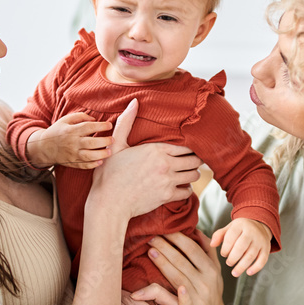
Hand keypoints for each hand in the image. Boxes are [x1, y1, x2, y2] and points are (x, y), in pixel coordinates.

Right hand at [26, 112, 112, 168]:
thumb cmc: (58, 131)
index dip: (100, 126)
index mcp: (71, 131)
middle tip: (112, 140)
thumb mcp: (65, 120)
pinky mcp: (71, 163)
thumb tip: (94, 119)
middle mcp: (72, 143)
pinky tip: (100, 161)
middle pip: (91, 143)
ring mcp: (72, 154)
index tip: (110, 125)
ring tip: (109, 152)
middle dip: (104, 141)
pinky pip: (83, 166)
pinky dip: (93, 165)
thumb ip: (80, 116)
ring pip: (88, 156)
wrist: (44, 147)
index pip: (88, 127)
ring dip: (101, 154)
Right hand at [89, 100, 200, 218]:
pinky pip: (187, 192)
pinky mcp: (167, 196)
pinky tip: (179, 186)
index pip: (186, 145)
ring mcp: (167, 181)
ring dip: (192, 173)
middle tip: (191, 160)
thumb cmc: (109, 173)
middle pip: (195, 160)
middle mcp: (165, 164)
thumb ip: (126, 122)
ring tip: (186, 172)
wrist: (108, 202)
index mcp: (155, 149)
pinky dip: (186, 189)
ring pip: (194, 175)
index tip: (189, 149)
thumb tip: (134, 102)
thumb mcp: (115, 144)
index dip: (190, 147)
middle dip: (195, 160)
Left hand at [145, 231, 231, 304]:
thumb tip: (197, 231)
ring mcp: (199, 295)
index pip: (193, 249)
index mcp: (211, 269)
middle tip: (151, 236)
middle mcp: (206, 280)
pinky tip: (160, 282)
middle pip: (183, 259)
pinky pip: (182, 299)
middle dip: (166, 246)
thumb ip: (207, 253)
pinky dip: (175, 290)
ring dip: (162, 262)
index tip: (164, 229)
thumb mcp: (215, 273)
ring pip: (178, 275)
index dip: (178, 238)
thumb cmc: (210, 295)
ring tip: (150, 251)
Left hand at [211, 218, 271, 276]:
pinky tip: (248, 272)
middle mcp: (251, 232)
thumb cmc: (241, 229)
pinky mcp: (266, 248)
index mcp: (240, 225)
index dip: (225, 248)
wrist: (260, 225)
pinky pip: (263, 260)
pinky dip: (256, 268)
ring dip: (242, 266)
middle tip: (228, 263)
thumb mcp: (229, 228)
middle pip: (241, 247)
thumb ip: (219, 235)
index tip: (223, 254)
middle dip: (233, 258)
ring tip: (234, 273)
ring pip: (251, 255)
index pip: (231, 238)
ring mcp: (260, 240)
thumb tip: (212, 244)